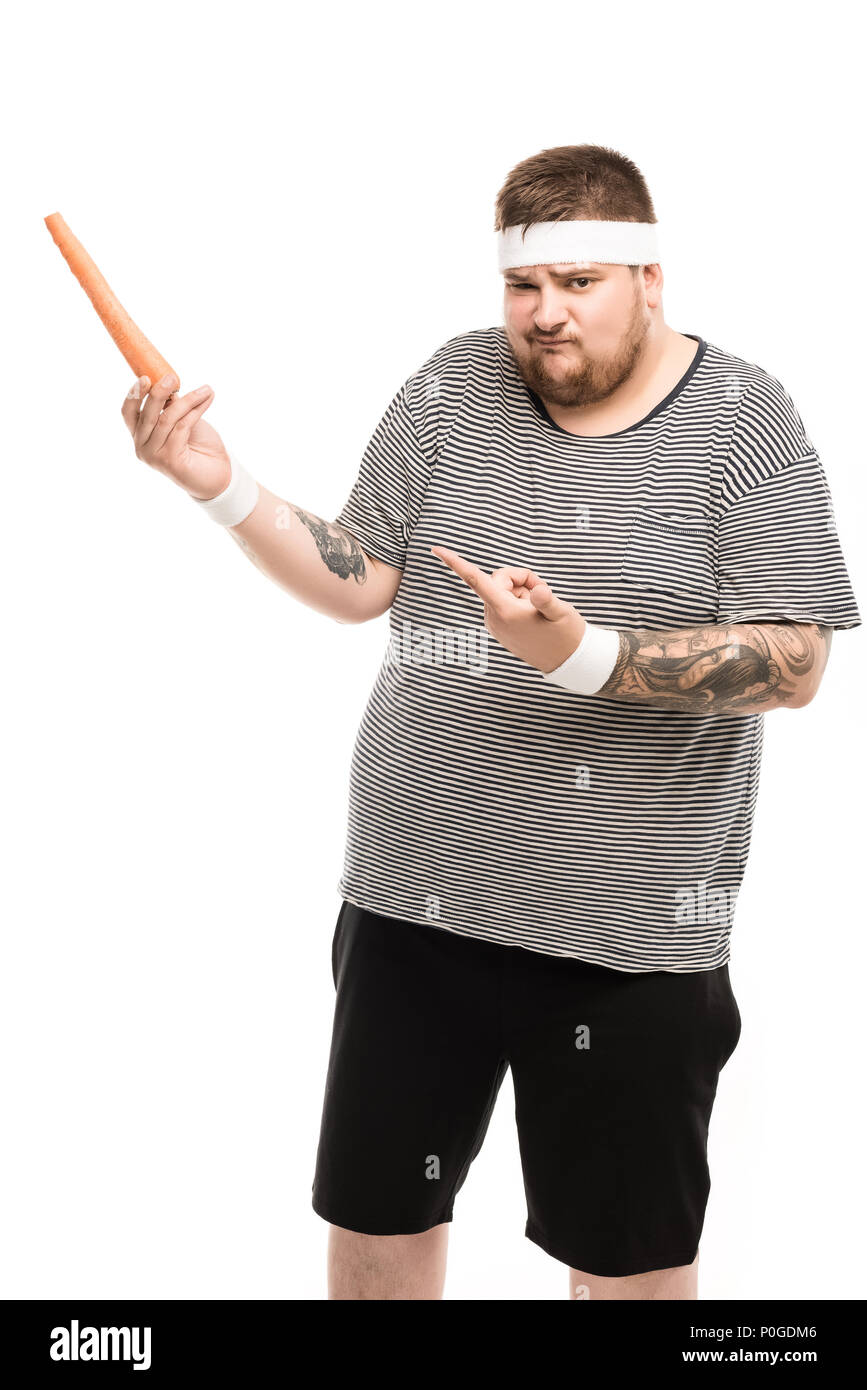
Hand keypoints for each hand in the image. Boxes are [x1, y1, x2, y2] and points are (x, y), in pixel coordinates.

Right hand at [121, 372, 230, 499]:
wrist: (218, 474)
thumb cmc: (199, 446)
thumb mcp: (182, 420)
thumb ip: (171, 407)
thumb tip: (168, 385)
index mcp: (140, 436)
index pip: (128, 413)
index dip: (133, 395)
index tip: (145, 377)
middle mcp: (142, 447)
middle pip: (147, 414)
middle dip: (159, 393)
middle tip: (172, 377)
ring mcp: (154, 456)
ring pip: (167, 419)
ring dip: (187, 400)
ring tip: (206, 389)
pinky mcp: (169, 461)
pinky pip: (182, 427)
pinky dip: (195, 411)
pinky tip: (207, 400)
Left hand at [431, 546, 585, 672]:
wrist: (566, 661)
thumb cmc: (565, 635)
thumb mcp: (561, 613)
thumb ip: (547, 600)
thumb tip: (538, 591)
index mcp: (504, 611)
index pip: (475, 580)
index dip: (455, 563)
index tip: (436, 549)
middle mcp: (494, 617)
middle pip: (498, 579)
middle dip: (520, 578)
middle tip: (541, 590)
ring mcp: (495, 623)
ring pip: (501, 589)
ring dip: (521, 590)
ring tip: (539, 607)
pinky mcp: (499, 627)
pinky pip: (503, 601)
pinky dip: (518, 600)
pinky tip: (532, 614)